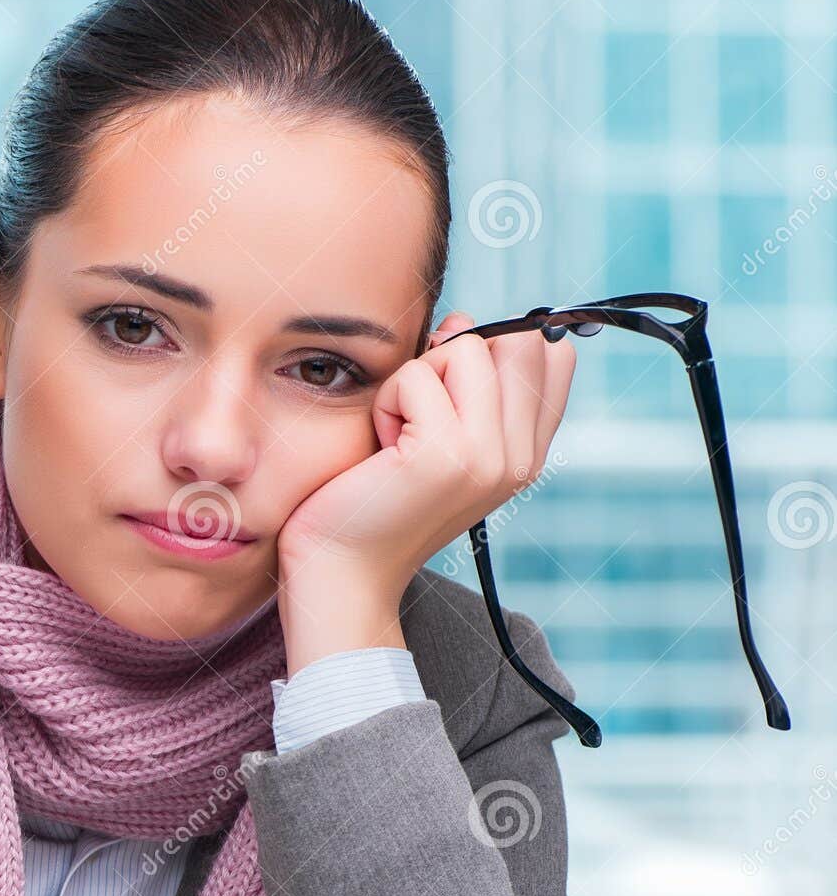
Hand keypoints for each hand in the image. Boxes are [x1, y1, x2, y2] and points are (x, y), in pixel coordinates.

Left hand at [274, 309, 576, 671]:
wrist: (343, 572)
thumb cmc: (374, 501)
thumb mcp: (436, 439)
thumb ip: (466, 384)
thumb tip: (462, 322)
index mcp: (527, 454)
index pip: (552, 356)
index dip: (498, 352)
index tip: (450, 399)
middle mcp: (521, 458)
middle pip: (516, 340)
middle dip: (454, 360)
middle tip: (419, 419)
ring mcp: (490, 456)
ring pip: (466, 347)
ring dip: (416, 380)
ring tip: (399, 437)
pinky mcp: (448, 454)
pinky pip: (417, 375)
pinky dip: (388, 402)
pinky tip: (382, 450)